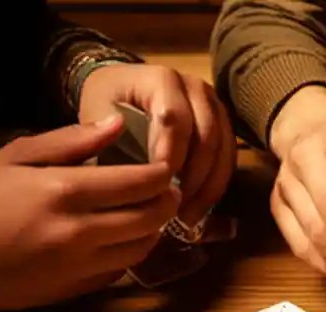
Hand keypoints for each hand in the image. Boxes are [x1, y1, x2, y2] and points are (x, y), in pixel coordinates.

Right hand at [0, 117, 179, 310]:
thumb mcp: (15, 156)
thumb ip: (71, 140)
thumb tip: (117, 123)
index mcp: (64, 191)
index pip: (139, 183)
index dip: (163, 175)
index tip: (165, 168)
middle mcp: (79, 231)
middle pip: (151, 218)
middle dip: (167, 201)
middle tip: (167, 190)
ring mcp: (79, 266)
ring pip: (143, 248)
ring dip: (154, 229)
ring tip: (148, 213)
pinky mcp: (75, 290)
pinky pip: (121, 271)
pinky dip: (130, 253)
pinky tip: (121, 239)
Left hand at [78, 63, 236, 226]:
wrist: (124, 89)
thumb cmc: (108, 103)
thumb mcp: (97, 112)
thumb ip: (109, 137)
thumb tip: (132, 171)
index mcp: (162, 79)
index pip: (174, 119)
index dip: (170, 155)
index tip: (156, 188)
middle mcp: (195, 87)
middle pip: (206, 136)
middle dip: (192, 177)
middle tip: (174, 209)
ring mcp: (214, 105)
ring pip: (222, 150)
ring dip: (208, 187)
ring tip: (187, 217)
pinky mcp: (224, 124)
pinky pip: (229, 158)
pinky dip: (216, 185)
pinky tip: (199, 208)